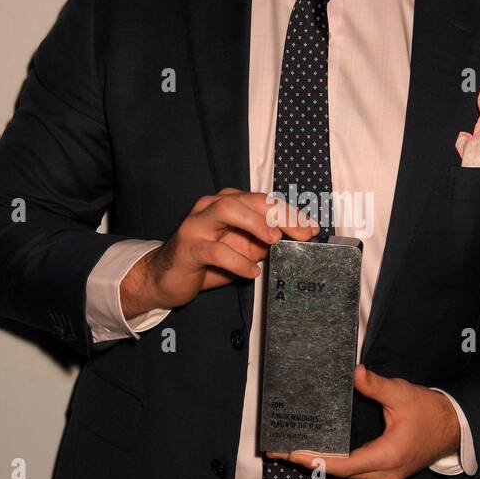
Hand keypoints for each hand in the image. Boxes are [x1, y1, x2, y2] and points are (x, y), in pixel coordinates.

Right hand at [120, 188, 317, 317]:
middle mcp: (211, 207)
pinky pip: (214, 249)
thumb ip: (266, 242)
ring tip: (274, 241)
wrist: (167, 278)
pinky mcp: (187, 247)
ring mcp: (197, 224)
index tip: (312, 229)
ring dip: (256, 223)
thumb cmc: (208, 261)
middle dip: (280, 215)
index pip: (264, 200)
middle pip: (250, 200)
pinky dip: (237, 261)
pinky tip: (251, 272)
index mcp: (228, 203)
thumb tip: (299, 240)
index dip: (291, 213)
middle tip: (302, 234)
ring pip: (228, 209)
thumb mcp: (244, 250)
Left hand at [265, 364, 460, 478]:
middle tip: (279, 450)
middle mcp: (383, 475)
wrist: (453, 429)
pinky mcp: (384, 476)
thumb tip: (353, 373)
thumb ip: (375, 386)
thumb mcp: (401, 394)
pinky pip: (354, 474)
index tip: (291, 454)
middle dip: (309, 462)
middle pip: (339, 473)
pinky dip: (335, 464)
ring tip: (292, 451)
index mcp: (387, 456)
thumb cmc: (429, 412)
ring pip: (345, 475)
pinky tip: (319, 453)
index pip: (343, 464)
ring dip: (321, 464)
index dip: (315, 460)